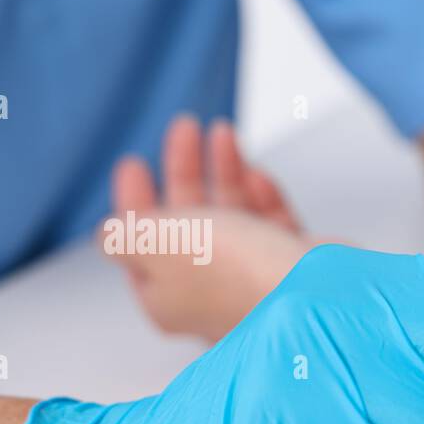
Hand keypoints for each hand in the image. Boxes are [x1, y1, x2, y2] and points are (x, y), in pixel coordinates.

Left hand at [102, 115, 313, 340]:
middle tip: (185, 128)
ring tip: (223, 134)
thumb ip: (122, 235)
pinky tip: (258, 175)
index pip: (139, 244)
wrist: (315, 293)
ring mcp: (253, 281)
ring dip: (225, 173)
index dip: (134, 200)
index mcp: (165, 295)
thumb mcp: (152, 243)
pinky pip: (271, 226)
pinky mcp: (293, 268)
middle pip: (188, 224)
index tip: (134, 162)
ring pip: (232, 218)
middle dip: (184, 171)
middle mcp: (208, 292)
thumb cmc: (234, 271)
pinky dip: (261, 197)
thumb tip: (108, 236)